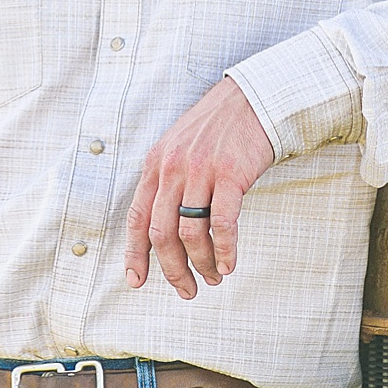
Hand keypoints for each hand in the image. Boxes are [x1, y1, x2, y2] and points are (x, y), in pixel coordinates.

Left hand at [122, 76, 276, 297]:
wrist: (252, 98)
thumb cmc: (219, 128)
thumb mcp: (179, 148)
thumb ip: (168, 181)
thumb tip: (163, 227)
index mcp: (156, 165)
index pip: (136, 218)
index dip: (134, 254)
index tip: (136, 281)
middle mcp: (172, 169)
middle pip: (161, 233)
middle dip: (172, 269)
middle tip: (187, 290)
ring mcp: (200, 171)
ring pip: (190, 233)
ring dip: (201, 263)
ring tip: (214, 277)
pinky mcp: (230, 174)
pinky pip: (222, 223)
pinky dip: (224, 249)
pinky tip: (229, 263)